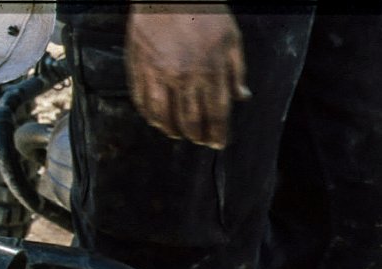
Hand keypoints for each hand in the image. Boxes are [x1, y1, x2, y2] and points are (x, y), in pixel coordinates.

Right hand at [124, 4, 249, 149]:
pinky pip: (142, 101)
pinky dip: (150, 116)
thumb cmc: (205, 10)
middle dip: (197, 136)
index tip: (219, 142)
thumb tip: (242, 97)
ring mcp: (158, 74)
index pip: (216, 114)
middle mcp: (184, 78)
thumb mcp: (231, 37)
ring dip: (172, 130)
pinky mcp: (139, 68)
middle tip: (201, 141)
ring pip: (163, 117)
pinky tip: (156, 120)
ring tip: (178, 134)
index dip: (218, 133)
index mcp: (210, 70)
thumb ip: (237, 70)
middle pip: (190, 121)